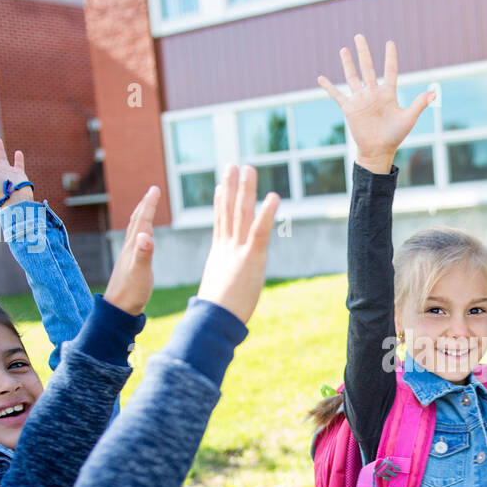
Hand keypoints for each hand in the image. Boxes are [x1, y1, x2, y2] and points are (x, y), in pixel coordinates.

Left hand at [103, 186, 158, 316]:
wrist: (119, 309)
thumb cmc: (131, 292)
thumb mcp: (140, 272)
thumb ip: (144, 253)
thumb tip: (146, 234)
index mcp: (133, 247)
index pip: (142, 220)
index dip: (149, 204)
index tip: (155, 189)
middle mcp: (129, 248)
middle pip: (136, 221)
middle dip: (145, 205)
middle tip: (152, 191)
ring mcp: (129, 256)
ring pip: (135, 230)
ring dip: (143, 216)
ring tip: (148, 208)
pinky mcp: (131, 264)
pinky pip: (137, 241)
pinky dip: (142, 232)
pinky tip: (145, 236)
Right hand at [198, 165, 279, 322]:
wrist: (213, 320)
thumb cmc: (215, 314)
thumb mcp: (219, 292)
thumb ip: (224, 283)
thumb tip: (224, 292)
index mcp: (218, 254)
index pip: (220, 223)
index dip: (221, 203)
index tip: (222, 186)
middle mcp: (226, 247)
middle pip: (229, 211)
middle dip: (232, 187)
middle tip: (233, 166)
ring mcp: (237, 250)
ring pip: (242, 214)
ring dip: (247, 190)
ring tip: (249, 169)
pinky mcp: (251, 258)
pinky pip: (259, 230)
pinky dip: (266, 213)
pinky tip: (273, 197)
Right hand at [317, 35, 433, 174]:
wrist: (378, 150)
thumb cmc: (395, 136)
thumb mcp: (408, 119)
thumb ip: (419, 104)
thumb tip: (434, 93)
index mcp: (388, 94)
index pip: (390, 70)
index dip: (390, 57)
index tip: (390, 43)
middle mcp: (373, 93)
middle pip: (368, 67)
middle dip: (363, 52)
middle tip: (359, 36)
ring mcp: (360, 100)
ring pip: (352, 77)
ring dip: (347, 63)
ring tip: (343, 49)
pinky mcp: (349, 108)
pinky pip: (337, 95)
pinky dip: (328, 87)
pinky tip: (320, 78)